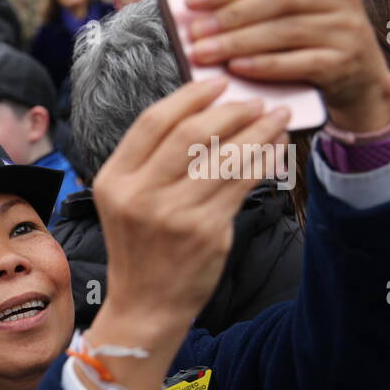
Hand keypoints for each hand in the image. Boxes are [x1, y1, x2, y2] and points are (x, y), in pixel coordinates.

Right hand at [85, 79, 291, 389]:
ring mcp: (171, 213)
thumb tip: (201, 115)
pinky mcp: (203, 230)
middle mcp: (138, 194)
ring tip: (276, 118)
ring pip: (223, 154)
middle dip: (230, 110)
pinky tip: (275, 149)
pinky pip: (241, 182)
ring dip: (257, 130)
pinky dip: (263, 159)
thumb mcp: (128, 202)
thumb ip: (151, 163)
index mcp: (113, 180)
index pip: (153, 121)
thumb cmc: (142, 250)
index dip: (190, 96)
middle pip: (190, 131)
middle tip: (254, 102)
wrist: (146, 306)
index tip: (218, 83)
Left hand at [184, 0, 389, 134]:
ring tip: (203, 53)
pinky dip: (266, 66)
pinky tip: (238, 69)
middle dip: (229, 16)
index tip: (190, 0)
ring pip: (284, 32)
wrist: (358, 77)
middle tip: (193, 31)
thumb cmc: (313, 28)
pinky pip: (300, 63)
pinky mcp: (344, 62)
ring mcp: (345, 28)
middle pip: (276, 0)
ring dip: (238, 43)